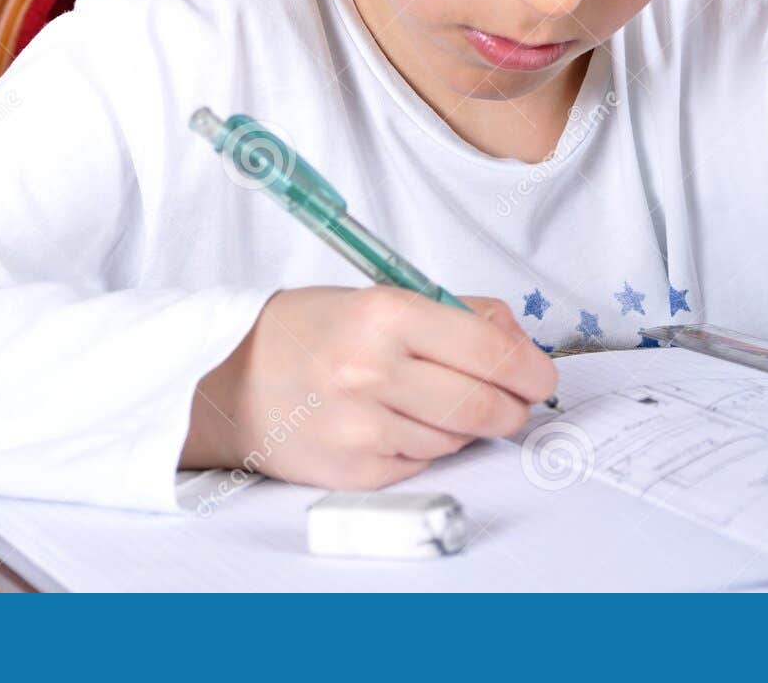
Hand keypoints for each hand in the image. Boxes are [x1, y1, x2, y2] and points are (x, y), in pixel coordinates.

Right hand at [180, 286, 557, 490]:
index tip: (540, 374)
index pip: (489, 349)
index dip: (529, 367)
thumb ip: (455, 313)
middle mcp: (373, 370)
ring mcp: (363, 426)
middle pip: (483, 404)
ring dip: (463, 424)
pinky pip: (423, 463)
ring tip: (431, 401)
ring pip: (457, 438)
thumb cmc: (305, 333)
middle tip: (516, 400)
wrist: (227, 379)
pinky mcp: (355, 470)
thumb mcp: (378, 298)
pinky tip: (399, 423)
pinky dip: (426, 447)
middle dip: (512, 406)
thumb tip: (517, 339)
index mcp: (384, 315)